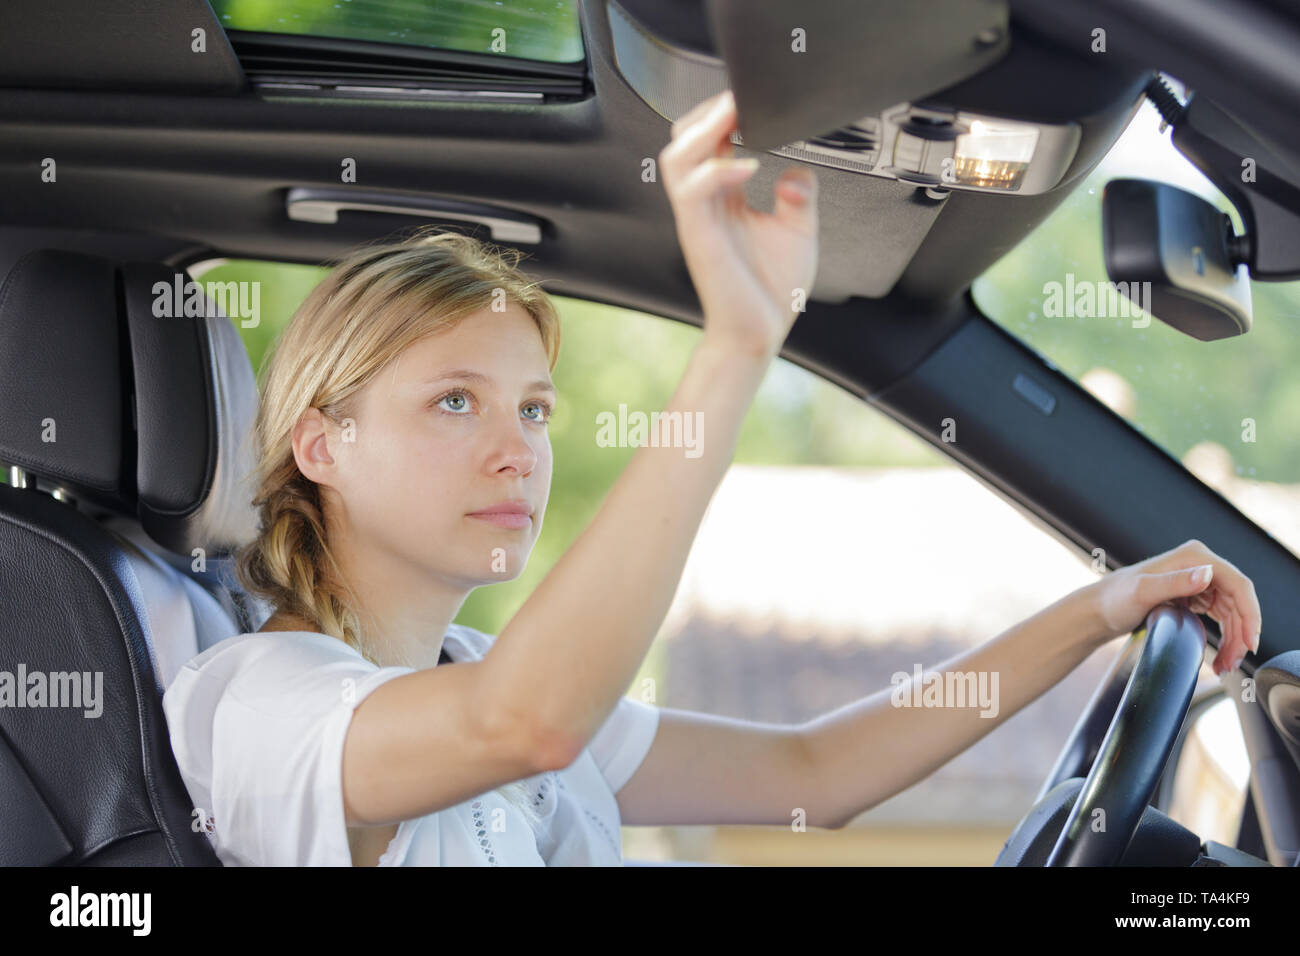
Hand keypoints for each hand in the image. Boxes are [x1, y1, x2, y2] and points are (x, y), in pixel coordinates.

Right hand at [658, 89, 818, 358]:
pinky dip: (718, 170)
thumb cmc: (771, 290)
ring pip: (677, 158)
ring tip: (734, 116)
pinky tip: (747, 165)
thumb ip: (800, 195)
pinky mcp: (700, 236)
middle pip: (681, 140)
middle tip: (738, 99)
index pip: (707, 142)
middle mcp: (704, 204)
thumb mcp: (798, 230)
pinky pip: (693, 192)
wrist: (759, 333)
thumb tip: (800, 169)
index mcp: (722, 198)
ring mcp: (698, 219)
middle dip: (706, 113)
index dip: (722, 115)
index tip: (749, 99)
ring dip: (704, 131)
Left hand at [1089, 539, 1261, 675]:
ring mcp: (1197, 580)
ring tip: (1226, 665)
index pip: (1238, 584)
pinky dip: (1224, 637)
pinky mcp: (1193, 596)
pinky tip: (1221, 656)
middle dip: (1241, 633)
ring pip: (1231, 612)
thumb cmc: (1115, 599)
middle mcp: (1199, 565)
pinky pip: (1220, 617)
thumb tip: (1208, 573)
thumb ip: (1175, 582)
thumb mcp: (1143, 591)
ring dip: (1234, 639)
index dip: (1250, 613)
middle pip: (1237, 601)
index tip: (1250, 642)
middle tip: (1235, 662)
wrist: (1099, 610)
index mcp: (1194, 557)